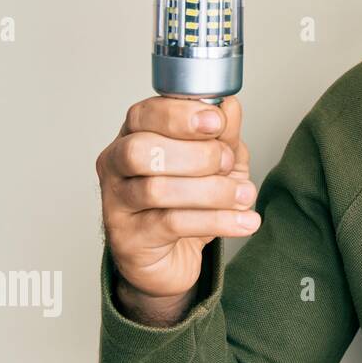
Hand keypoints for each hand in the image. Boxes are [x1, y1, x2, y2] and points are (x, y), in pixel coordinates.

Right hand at [95, 94, 258, 302]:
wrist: (172, 257)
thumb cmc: (189, 201)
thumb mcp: (216, 162)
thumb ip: (221, 134)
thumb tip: (228, 105)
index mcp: (134, 135)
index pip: (144, 115)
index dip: (181, 116)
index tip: (216, 122)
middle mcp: (116, 166)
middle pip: (141, 150)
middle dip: (195, 154)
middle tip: (228, 163)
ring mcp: (117, 204)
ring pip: (157, 189)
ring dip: (212, 190)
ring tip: (245, 195)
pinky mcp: (129, 238)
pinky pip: (171, 224)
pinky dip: (217, 220)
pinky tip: (244, 221)